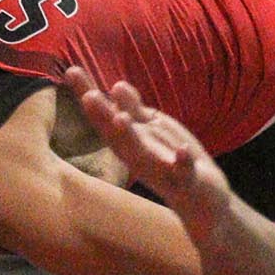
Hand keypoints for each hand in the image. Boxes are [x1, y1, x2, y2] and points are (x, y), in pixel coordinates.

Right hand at [62, 66, 233, 239]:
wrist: (201, 204)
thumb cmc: (173, 165)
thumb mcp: (153, 131)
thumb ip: (135, 111)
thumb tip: (116, 86)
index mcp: (131, 143)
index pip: (106, 118)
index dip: (89, 95)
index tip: (72, 71)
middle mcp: (140, 158)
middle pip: (117, 136)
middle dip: (103, 117)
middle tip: (87, 96)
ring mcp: (163, 171)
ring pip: (143, 155)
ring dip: (130, 138)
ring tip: (120, 118)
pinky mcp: (188, 182)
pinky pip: (184, 172)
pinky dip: (182, 163)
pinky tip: (182, 151)